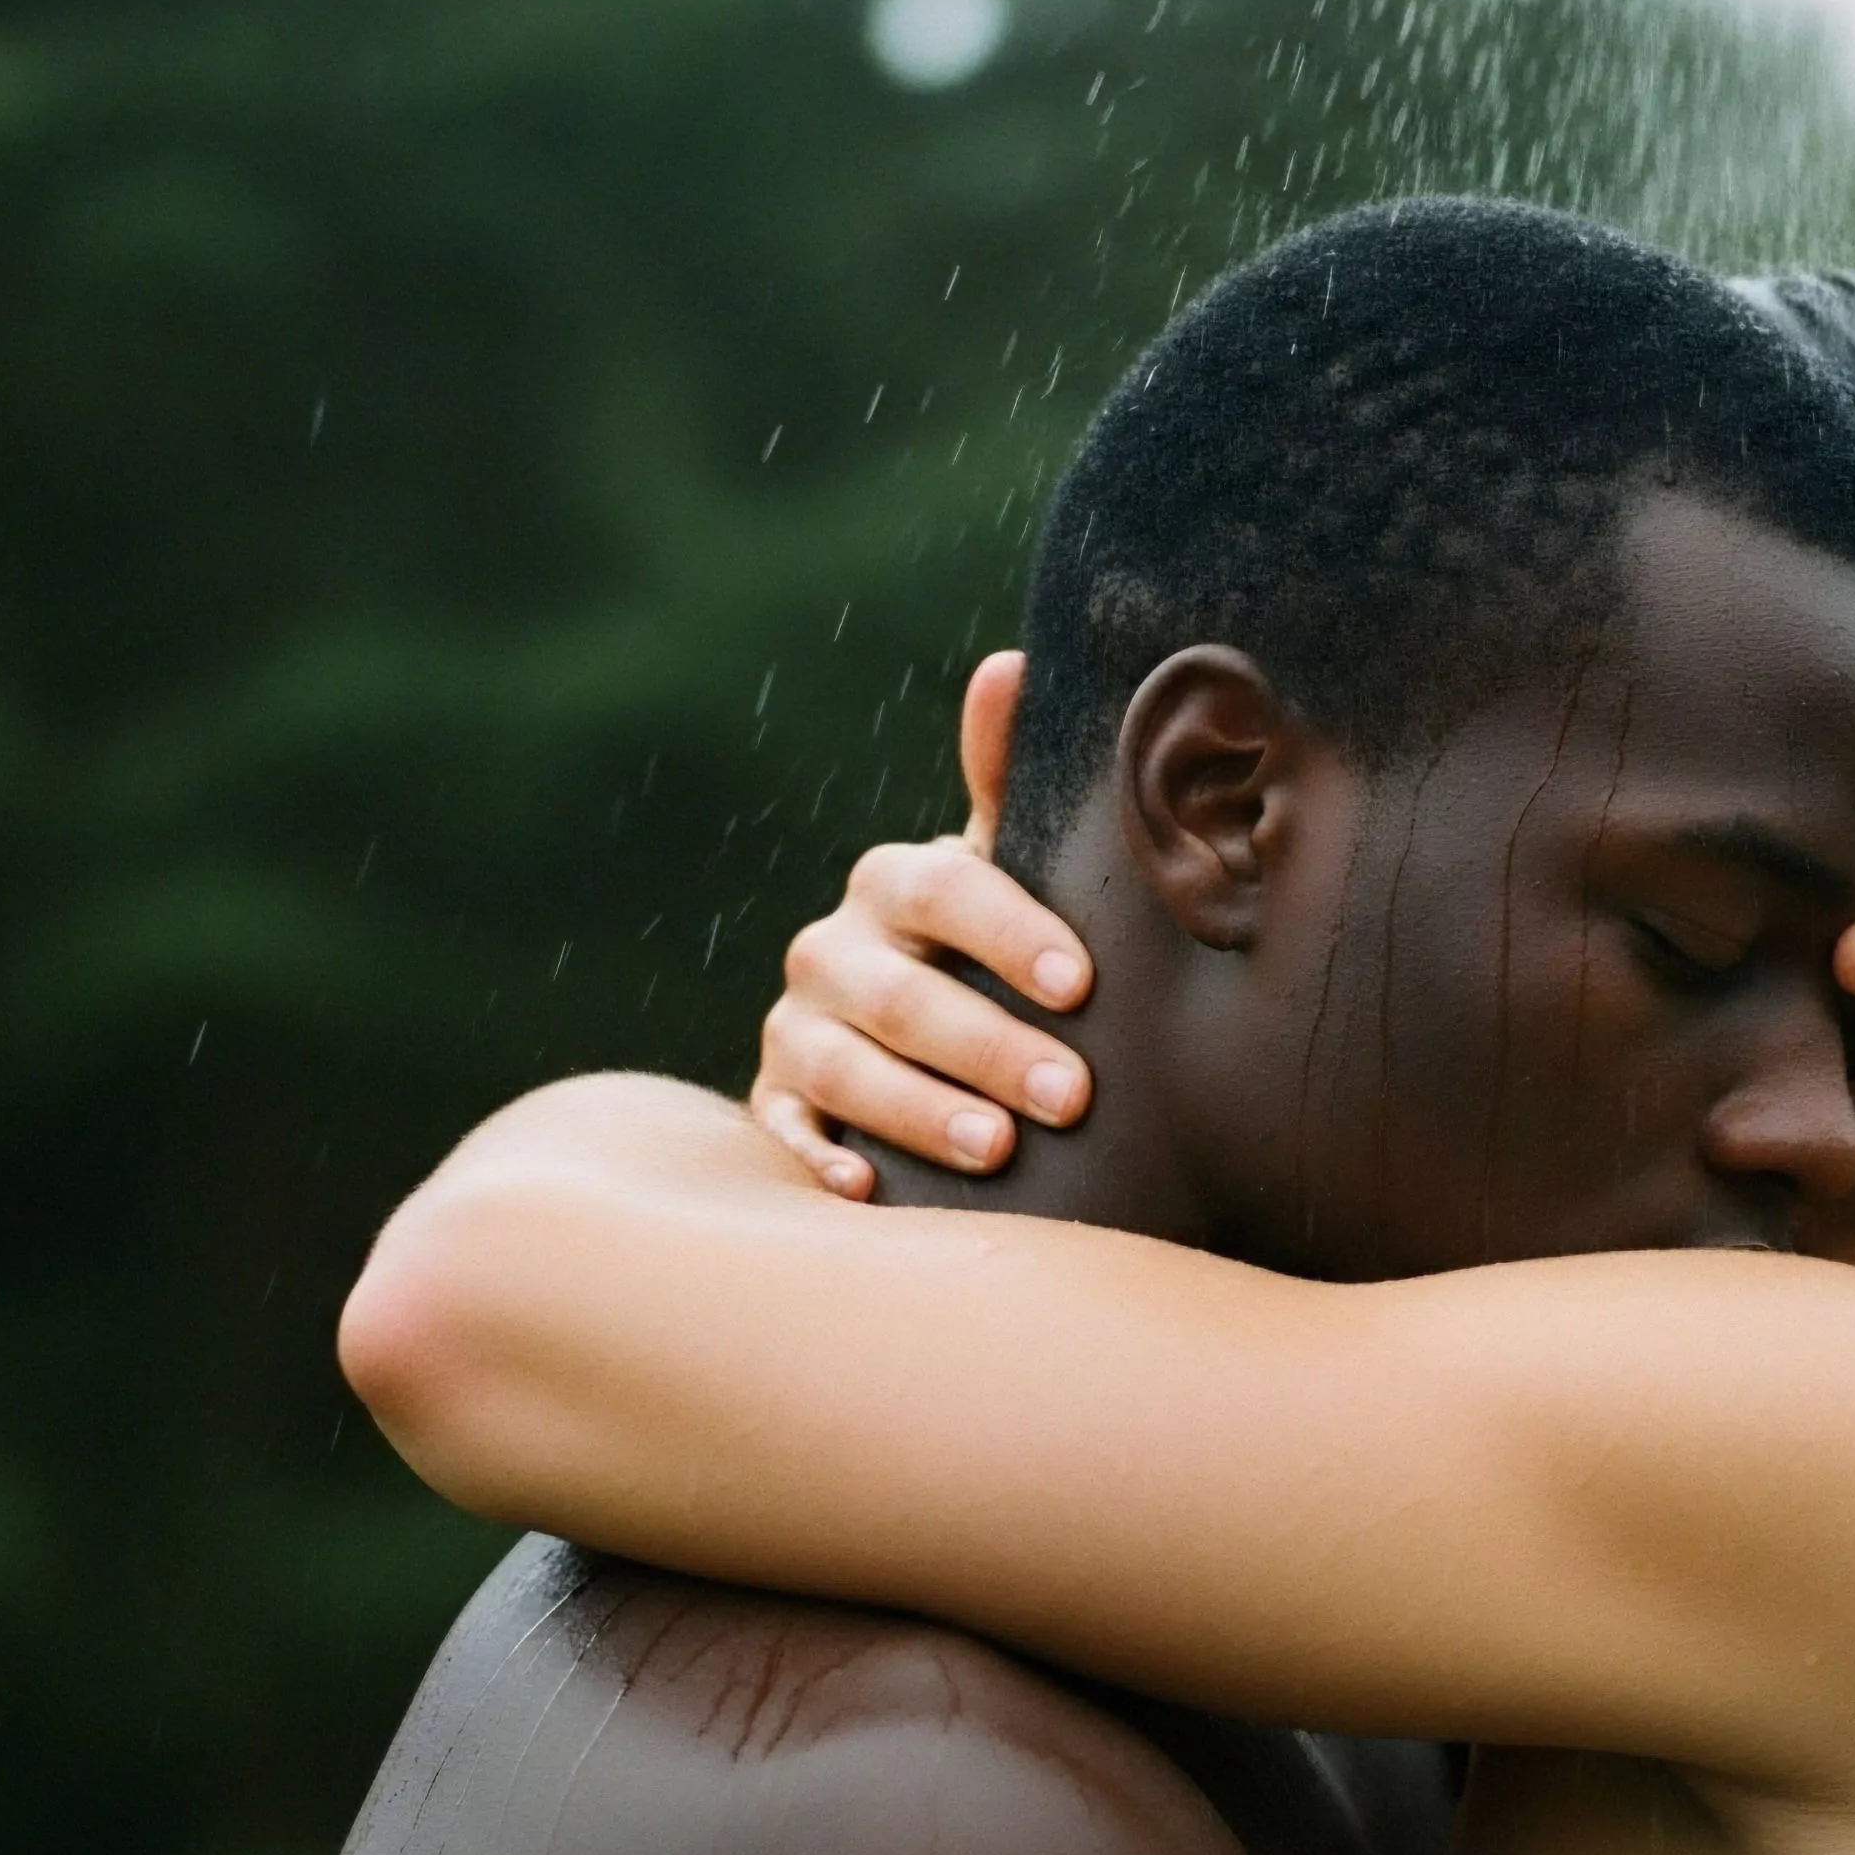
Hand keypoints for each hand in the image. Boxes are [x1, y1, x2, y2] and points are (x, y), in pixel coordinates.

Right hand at [744, 653, 1107, 1196]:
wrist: (917, 1039)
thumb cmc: (988, 949)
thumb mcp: (1006, 873)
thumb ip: (1008, 783)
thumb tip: (1011, 662)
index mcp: (895, 883)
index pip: (944, 889)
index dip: (1008, 932)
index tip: (1079, 982)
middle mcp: (831, 949)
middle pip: (900, 992)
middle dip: (988, 1044)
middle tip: (1072, 1095)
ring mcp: (798, 1030)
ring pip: (844, 1067)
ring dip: (919, 1109)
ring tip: (997, 1150)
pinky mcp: (775, 1106)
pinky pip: (783, 1134)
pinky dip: (818, 1161)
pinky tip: (868, 1192)